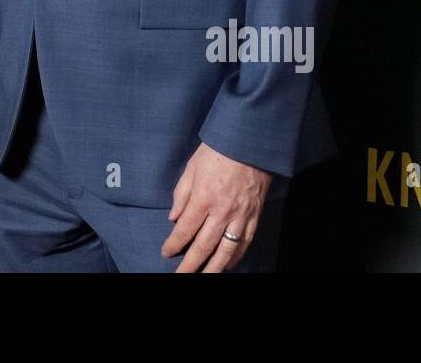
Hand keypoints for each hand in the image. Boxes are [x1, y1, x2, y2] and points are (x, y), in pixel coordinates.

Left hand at [161, 142, 271, 272]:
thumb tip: (173, 218)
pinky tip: (227, 264)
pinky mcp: (254, 215)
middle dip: (190, 264)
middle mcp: (222, 211)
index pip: (185, 229)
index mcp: (203, 197)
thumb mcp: (191, 167)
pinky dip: (236, 256)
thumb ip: (181, 194)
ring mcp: (240, 215)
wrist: (249, 143)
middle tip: (180, 275)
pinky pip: (245, 242)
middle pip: (204, 246)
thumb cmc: (217, 151)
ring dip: (213, 268)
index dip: (174, 243)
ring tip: (204, 277)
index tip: (166, 252)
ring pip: (226, 250)